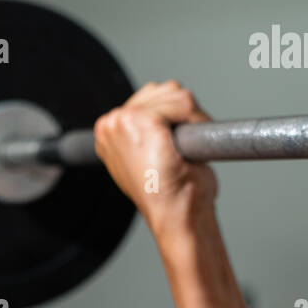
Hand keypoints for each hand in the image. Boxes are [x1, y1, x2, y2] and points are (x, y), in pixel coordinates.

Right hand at [92, 80, 217, 232]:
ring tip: (185, 150)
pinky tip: (190, 147)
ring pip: (174, 94)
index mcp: (110, 131)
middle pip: (163, 91)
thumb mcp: (151, 158)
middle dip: (183, 114)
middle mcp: (112, 123)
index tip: (173, 144)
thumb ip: (148, 133)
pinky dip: (197, 120)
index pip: (150, 98)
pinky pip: (183, 102)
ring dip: (191, 117)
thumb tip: (168, 120)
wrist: (176, 215)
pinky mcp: (143, 121)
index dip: (173, 117)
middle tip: (182, 150)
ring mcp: (125, 120)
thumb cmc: (170, 194)